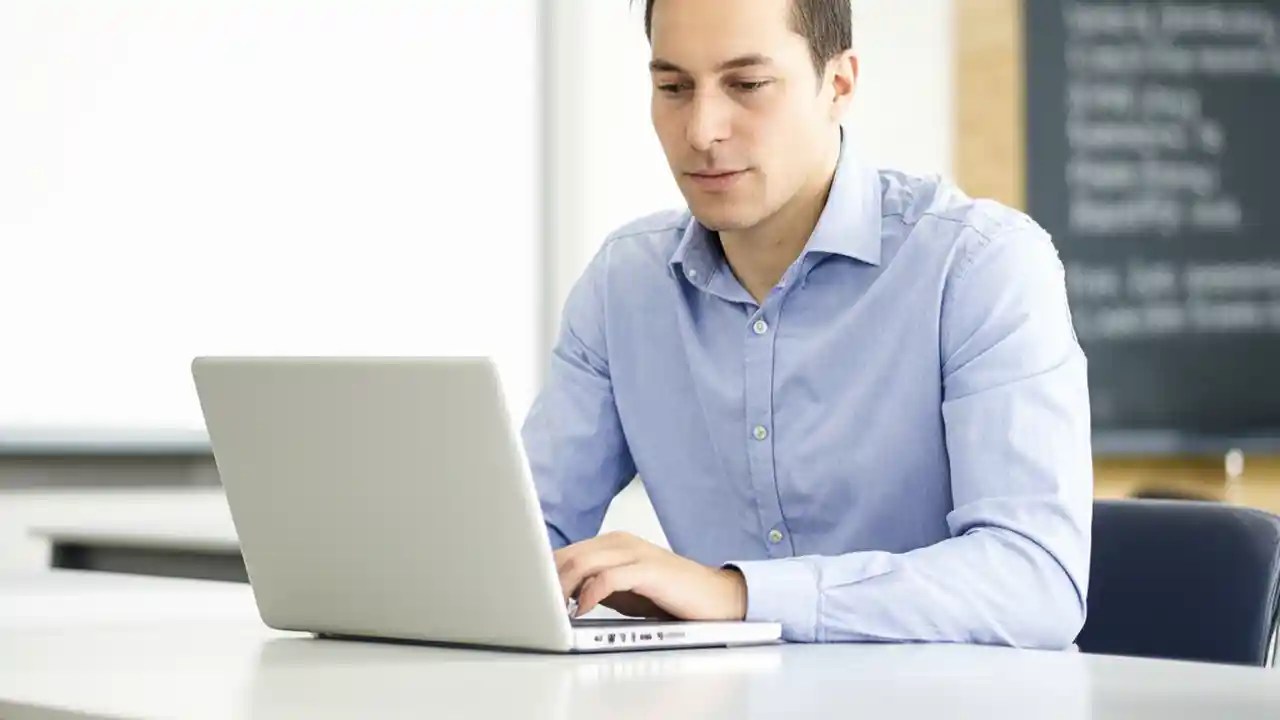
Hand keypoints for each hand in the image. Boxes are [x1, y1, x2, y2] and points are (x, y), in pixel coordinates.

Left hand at [554, 531, 747, 621]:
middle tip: (537, 606)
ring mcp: (634, 553)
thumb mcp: (622, 591)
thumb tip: (559, 595)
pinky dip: (590, 593)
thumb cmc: (668, 594)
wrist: (714, 597)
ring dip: (563, 588)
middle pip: (569, 555)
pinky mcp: (648, 570)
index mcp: (611, 543)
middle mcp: (620, 542)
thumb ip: (592, 586)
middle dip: (547, 581)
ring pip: (583, 562)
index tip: (530, 595)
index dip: (544, 574)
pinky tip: (583, 609)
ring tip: (554, 609)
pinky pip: (609, 577)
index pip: (565, 553)